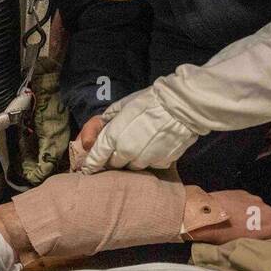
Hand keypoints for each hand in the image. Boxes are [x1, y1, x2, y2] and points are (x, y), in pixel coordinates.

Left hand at [81, 86, 202, 172]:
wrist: (183, 105)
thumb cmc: (150, 101)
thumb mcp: (122, 106)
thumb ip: (105, 122)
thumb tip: (94, 136)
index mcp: (114, 136)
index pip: (97, 157)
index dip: (91, 164)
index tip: (87, 168)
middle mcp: (127, 151)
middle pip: (113, 164)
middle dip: (112, 159)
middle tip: (118, 149)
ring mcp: (145, 159)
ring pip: (132, 167)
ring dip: (131, 160)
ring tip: (139, 145)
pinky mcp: (161, 163)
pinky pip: (150, 165)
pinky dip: (149, 159)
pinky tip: (154, 146)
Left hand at [189, 190, 270, 244]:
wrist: (205, 215)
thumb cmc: (224, 234)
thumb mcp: (244, 242)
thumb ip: (259, 236)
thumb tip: (263, 233)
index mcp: (270, 225)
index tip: (269, 232)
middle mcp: (267, 210)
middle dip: (263, 220)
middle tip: (250, 226)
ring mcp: (255, 199)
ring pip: (259, 206)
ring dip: (253, 211)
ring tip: (238, 216)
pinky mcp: (244, 191)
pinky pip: (248, 199)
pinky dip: (243, 203)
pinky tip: (231, 207)